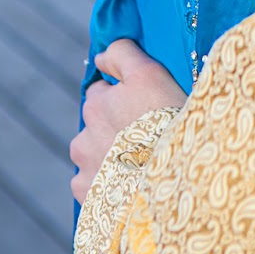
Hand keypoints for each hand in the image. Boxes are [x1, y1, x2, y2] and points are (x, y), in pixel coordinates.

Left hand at [70, 39, 185, 202]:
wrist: (172, 179)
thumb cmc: (164, 120)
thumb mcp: (149, 74)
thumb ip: (121, 55)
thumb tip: (100, 56)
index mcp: (95, 105)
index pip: (101, 91)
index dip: (123, 96)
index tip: (144, 105)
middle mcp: (82, 138)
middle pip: (96, 125)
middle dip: (113, 126)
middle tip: (144, 135)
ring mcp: (84, 171)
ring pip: (93, 156)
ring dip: (108, 155)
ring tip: (138, 162)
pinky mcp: (89, 198)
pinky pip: (92, 186)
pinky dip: (105, 183)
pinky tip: (128, 182)